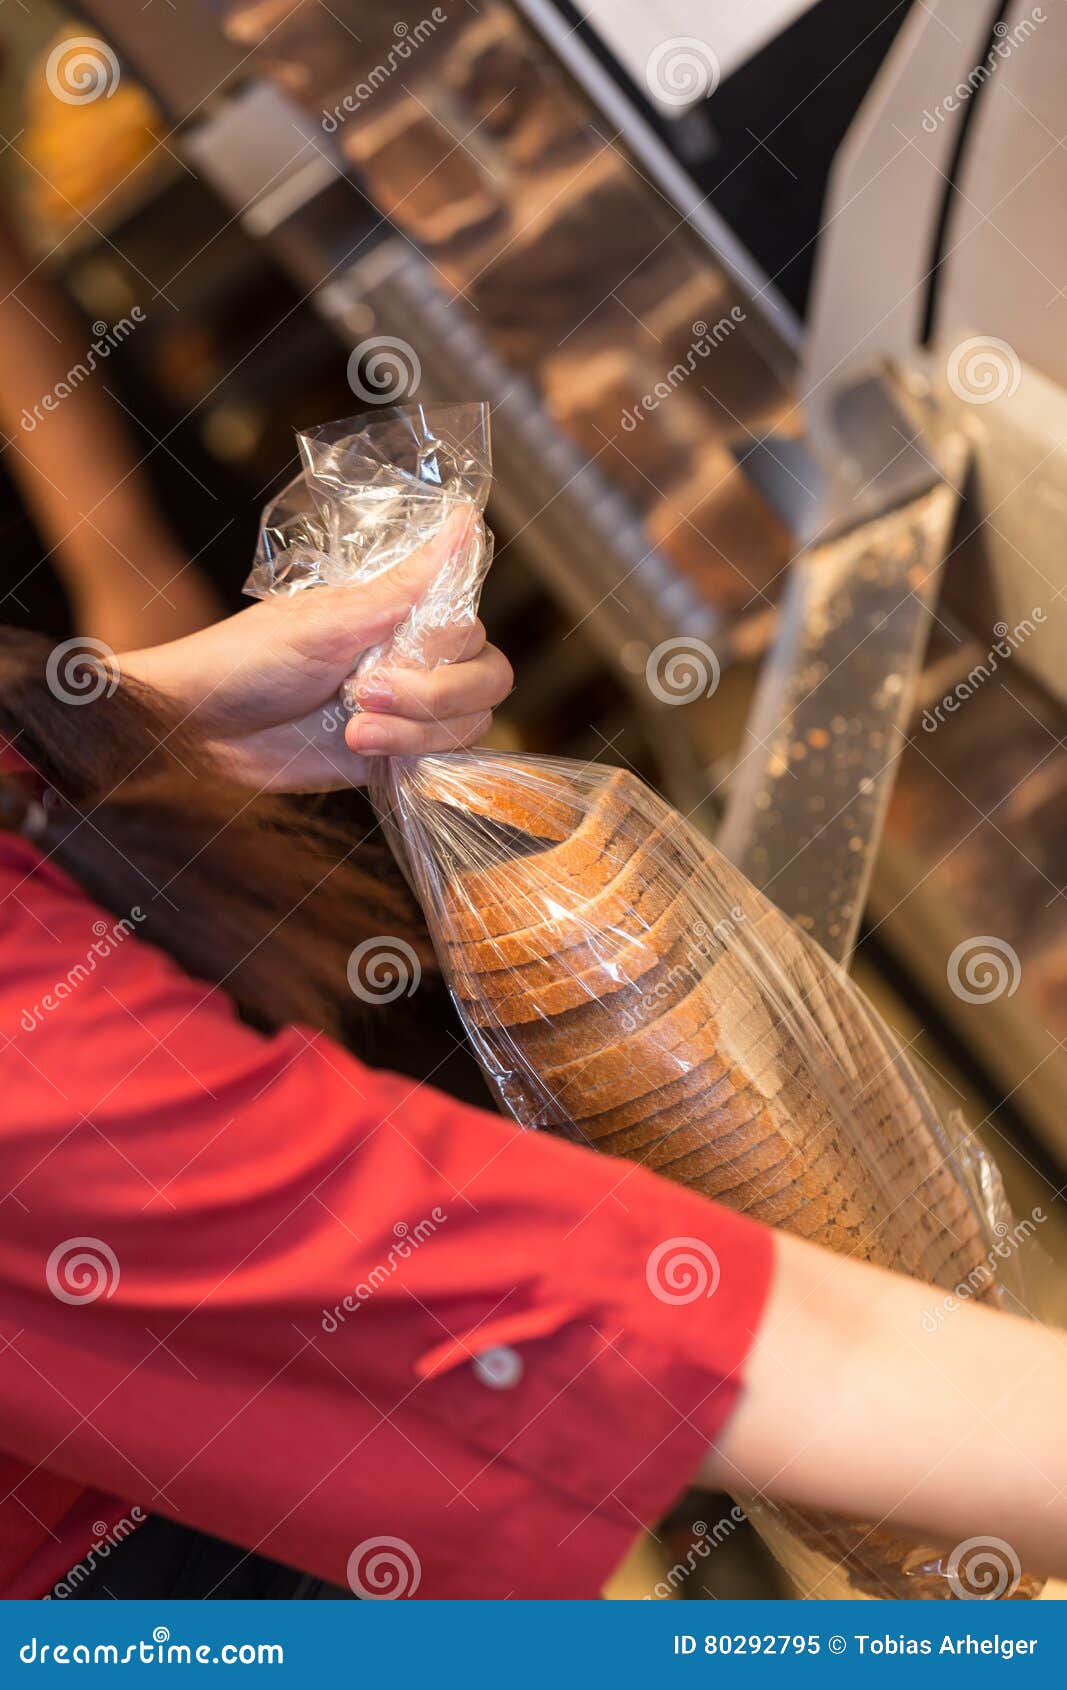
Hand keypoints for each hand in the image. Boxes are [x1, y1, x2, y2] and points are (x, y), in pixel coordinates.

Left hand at [120, 509, 512, 790]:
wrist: (198, 729)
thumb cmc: (248, 659)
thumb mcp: (329, 620)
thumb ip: (406, 586)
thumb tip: (466, 519)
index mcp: (401, 614)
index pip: (475, 628)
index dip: (447, 650)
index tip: (390, 654)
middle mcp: (414, 658)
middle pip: (488, 680)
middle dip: (433, 697)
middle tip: (361, 697)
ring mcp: (407, 709)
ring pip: (469, 726)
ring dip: (412, 732)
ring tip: (351, 730)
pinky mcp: (392, 756)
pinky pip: (442, 763)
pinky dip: (411, 757)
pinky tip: (362, 749)